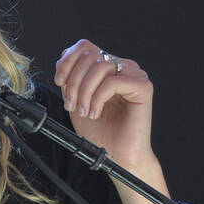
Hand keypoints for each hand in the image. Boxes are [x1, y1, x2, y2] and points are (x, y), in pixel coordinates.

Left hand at [53, 39, 155, 168]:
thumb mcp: (77, 101)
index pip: (85, 46)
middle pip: (91, 56)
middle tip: (71, 105)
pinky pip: (112, 82)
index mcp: (108, 67)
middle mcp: (123, 67)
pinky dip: (97, 98)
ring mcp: (135, 75)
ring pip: (100, 66)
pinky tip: (95, 113)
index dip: (67, 61)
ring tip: (84, 111)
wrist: (117, 156)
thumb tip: (62, 61)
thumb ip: (71, 80)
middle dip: (74, 82)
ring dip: (84, 91)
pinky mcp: (143, 87)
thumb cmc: (100, 132)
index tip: (59, 82)